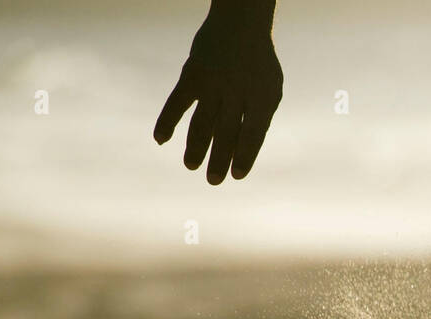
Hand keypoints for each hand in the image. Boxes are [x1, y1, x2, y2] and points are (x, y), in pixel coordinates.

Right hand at [154, 6, 283, 182]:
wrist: (241, 25)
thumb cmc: (259, 67)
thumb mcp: (269, 92)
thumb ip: (258, 121)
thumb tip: (239, 156)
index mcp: (262, 95)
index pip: (253, 133)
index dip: (245, 156)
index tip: (237, 176)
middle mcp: (237, 89)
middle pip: (226, 131)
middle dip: (219, 158)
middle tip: (213, 181)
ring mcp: (213, 81)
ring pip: (202, 121)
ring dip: (195, 146)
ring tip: (191, 165)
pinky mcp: (192, 74)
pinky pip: (177, 101)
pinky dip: (167, 120)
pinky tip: (160, 139)